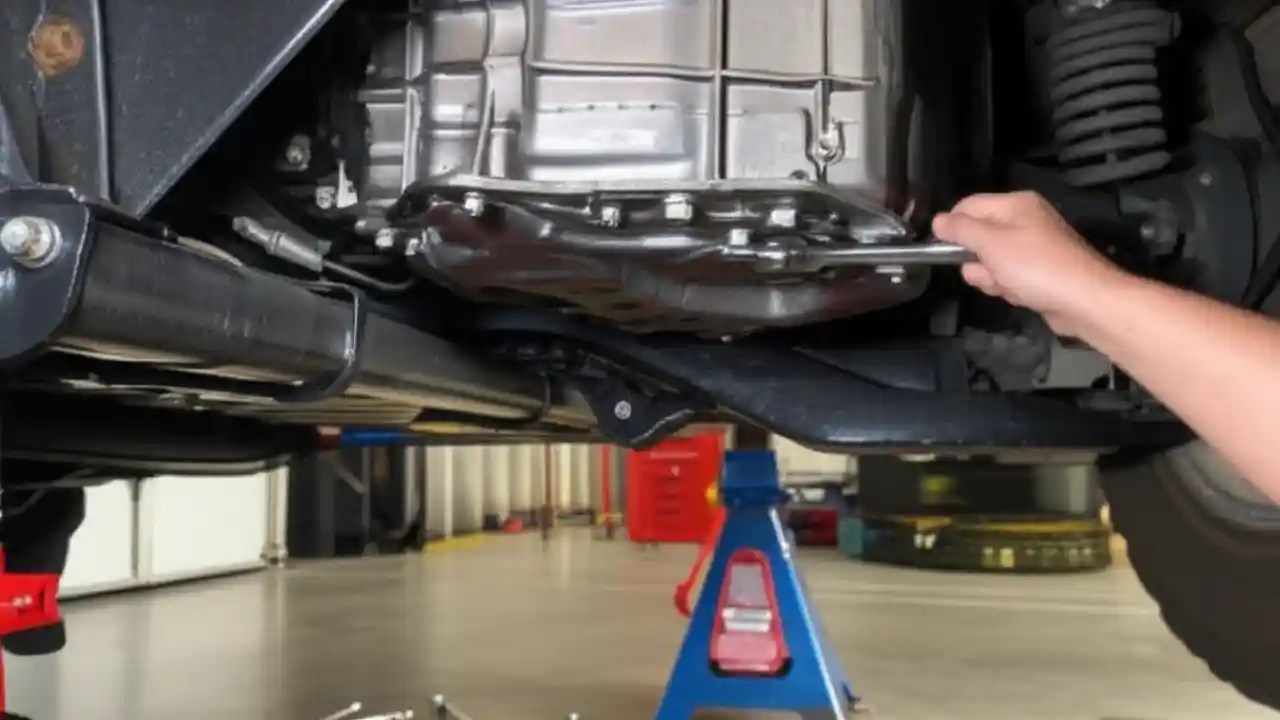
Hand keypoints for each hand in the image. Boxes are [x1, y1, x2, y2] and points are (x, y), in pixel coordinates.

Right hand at [932, 192, 1128, 335]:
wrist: (1084, 300)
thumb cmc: (1035, 267)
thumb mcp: (991, 244)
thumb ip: (961, 230)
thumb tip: (937, 220)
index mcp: (1015, 204)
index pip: (968, 206)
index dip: (953, 227)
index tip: (944, 251)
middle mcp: (1024, 220)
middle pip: (978, 236)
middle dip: (976, 260)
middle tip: (988, 270)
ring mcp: (1032, 247)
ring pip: (990, 261)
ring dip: (991, 277)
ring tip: (1008, 285)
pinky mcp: (1038, 271)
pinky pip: (1008, 276)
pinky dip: (1009, 287)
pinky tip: (1020, 294)